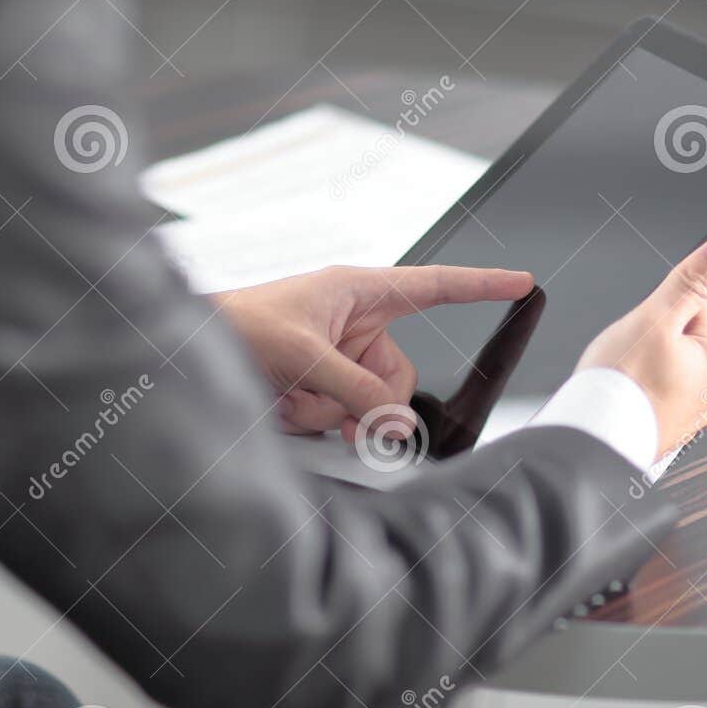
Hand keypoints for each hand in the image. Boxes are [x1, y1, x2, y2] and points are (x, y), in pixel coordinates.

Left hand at [213, 265, 532, 440]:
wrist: (184, 350)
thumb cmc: (235, 324)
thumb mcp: (304, 355)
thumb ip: (358, 391)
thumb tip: (396, 425)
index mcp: (359, 291)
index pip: (435, 286)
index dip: (482, 286)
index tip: (522, 283)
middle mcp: (354, 323)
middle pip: (400, 376)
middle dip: (372, 404)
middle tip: (343, 419)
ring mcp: (337, 356)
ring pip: (370, 404)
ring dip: (333, 414)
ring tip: (292, 401)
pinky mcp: (319, 383)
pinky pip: (341, 415)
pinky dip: (314, 419)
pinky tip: (282, 405)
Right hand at [575, 233, 706, 455]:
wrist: (589, 440)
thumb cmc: (619, 382)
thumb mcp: (657, 316)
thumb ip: (695, 278)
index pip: (693, 306)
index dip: (659, 312)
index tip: (643, 335)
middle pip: (677, 335)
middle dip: (648, 340)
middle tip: (629, 359)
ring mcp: (692, 414)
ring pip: (661, 363)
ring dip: (639, 366)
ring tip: (623, 381)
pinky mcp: (668, 429)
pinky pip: (651, 391)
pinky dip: (636, 390)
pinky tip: (623, 398)